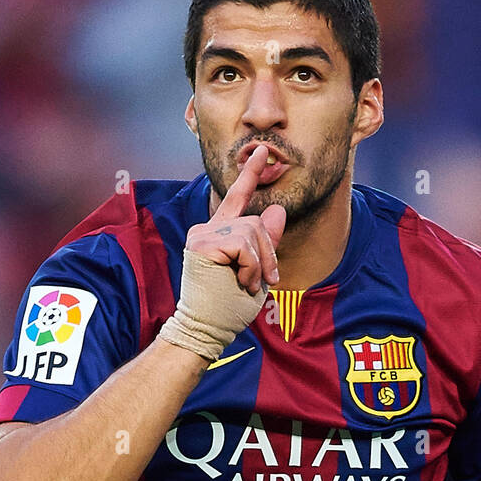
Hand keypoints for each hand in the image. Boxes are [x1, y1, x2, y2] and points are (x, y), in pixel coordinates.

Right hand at [187, 143, 286, 293]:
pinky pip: (243, 244)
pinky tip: (241, 283)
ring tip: (248, 285)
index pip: (237, 199)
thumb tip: (278, 210)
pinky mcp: (202, 244)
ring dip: (260, 263)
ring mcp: (202, 235)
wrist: (205, 328)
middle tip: (267, 281)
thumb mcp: (256, 272)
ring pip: (252, 231)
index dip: (251, 175)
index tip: (262, 152)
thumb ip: (265, 244)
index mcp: (217, 234)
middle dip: (269, 253)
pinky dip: (251, 267)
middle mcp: (206, 230)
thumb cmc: (227, 308)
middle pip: (255, 222)